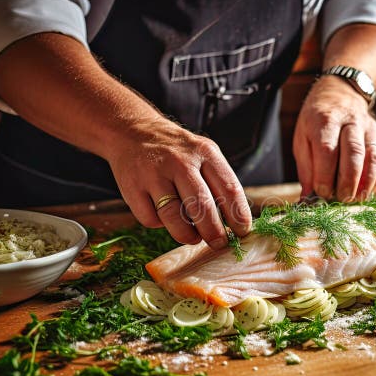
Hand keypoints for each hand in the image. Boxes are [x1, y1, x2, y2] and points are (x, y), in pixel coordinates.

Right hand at [105, 119, 251, 246]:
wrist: (133, 131)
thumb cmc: (177, 152)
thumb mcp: (203, 154)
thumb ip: (218, 183)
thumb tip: (236, 222)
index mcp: (205, 153)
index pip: (229, 188)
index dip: (238, 215)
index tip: (242, 232)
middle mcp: (180, 162)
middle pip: (202, 206)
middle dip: (214, 232)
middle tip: (219, 244)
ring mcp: (154, 174)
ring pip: (174, 217)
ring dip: (188, 236)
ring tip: (194, 238)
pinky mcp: (133, 188)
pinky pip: (151, 219)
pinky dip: (161, 225)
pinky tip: (165, 218)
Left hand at [293, 76, 375, 200]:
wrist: (340, 92)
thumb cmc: (317, 121)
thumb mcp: (302, 138)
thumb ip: (306, 169)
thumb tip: (308, 198)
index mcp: (325, 120)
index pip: (328, 150)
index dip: (325, 175)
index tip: (322, 192)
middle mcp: (350, 121)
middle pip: (354, 153)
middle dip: (349, 181)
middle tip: (342, 199)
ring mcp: (369, 127)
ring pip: (373, 157)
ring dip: (366, 182)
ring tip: (356, 199)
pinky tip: (368, 190)